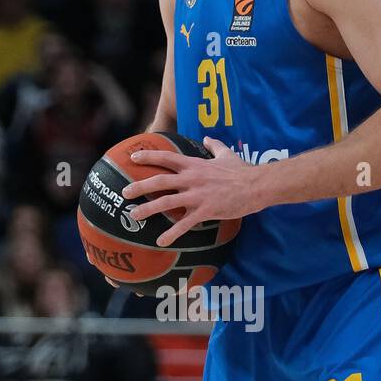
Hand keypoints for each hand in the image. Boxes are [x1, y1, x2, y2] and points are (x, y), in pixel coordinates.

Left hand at [120, 136, 263, 246]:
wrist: (257, 185)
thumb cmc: (242, 170)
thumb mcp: (227, 154)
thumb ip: (214, 146)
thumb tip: (207, 138)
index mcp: (194, 165)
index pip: (166, 158)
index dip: (148, 157)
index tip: (133, 157)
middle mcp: (191, 178)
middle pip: (159, 181)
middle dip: (139, 187)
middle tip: (124, 193)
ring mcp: (197, 195)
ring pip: (166, 202)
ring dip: (148, 210)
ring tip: (134, 216)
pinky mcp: (205, 210)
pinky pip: (184, 224)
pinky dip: (171, 233)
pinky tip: (161, 242)